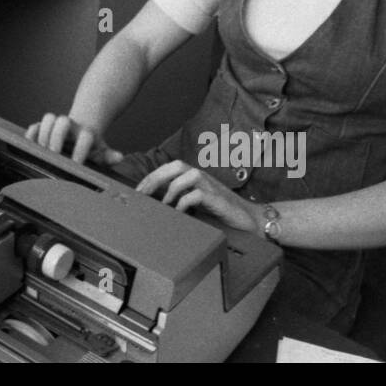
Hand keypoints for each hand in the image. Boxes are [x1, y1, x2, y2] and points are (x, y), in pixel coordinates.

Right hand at [26, 113, 123, 166]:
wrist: (81, 131)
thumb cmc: (91, 147)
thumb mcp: (102, 152)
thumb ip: (108, 156)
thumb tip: (119, 157)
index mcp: (86, 133)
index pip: (85, 137)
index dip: (81, 149)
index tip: (76, 163)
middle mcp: (70, 126)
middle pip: (63, 120)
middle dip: (57, 135)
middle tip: (54, 152)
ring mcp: (56, 126)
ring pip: (48, 118)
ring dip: (44, 132)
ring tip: (42, 149)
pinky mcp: (43, 128)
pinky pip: (35, 126)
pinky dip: (32, 134)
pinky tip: (31, 145)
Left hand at [135, 160, 260, 233]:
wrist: (248, 219)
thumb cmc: (220, 211)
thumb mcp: (196, 202)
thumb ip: (180, 197)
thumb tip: (154, 203)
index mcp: (193, 176)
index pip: (168, 168)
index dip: (151, 176)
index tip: (137, 190)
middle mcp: (201, 176)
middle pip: (174, 166)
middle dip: (155, 178)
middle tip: (143, 194)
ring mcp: (210, 185)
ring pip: (185, 175)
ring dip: (169, 189)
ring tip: (162, 205)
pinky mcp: (217, 198)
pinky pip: (197, 194)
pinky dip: (184, 202)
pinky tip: (178, 212)